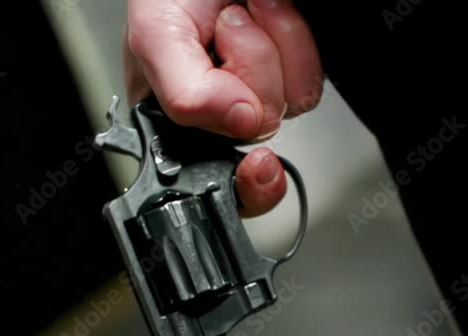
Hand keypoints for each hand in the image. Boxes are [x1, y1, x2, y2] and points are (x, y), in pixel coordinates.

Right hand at [124, 0, 322, 216]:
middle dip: (249, 69)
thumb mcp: (154, 36)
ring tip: (242, 14)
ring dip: (273, 42)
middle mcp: (224, 115)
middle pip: (262, 129)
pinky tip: (268, 12)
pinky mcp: (297, 68)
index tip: (259, 165)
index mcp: (179, 122)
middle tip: (225, 33)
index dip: (247, 187)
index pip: (219, 187)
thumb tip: (238, 123)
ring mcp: (264, 91)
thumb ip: (184, 93)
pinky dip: (293, 34)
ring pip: (294, 101)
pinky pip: (313, 75)